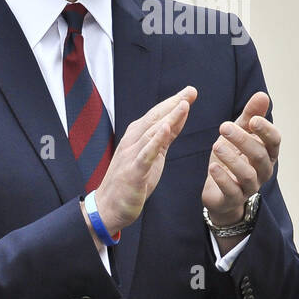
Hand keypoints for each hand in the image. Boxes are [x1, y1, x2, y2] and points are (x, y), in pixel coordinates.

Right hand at [92, 86, 197, 232]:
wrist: (108, 208)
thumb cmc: (130, 182)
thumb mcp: (151, 157)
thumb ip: (163, 139)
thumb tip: (176, 120)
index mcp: (136, 139)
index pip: (156, 117)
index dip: (173, 103)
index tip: (190, 92)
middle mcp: (131, 143)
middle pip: (154, 119)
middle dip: (173, 104)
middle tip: (191, 90)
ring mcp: (131, 156)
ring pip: (152, 132)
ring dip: (168, 117)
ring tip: (183, 104)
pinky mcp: (133, 171)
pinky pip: (146, 153)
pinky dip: (156, 140)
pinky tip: (166, 128)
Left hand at [202, 92, 279, 225]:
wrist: (219, 191)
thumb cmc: (232, 158)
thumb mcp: (239, 135)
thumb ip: (250, 116)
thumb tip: (262, 94)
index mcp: (267, 153)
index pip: (274, 141)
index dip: (266, 131)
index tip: (253, 120)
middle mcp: (263, 170)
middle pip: (259, 155)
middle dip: (243, 140)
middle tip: (223, 127)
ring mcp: (250, 186)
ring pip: (247, 174)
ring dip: (232, 159)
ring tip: (216, 145)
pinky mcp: (234, 198)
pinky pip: (232, 190)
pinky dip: (223, 178)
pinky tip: (212, 167)